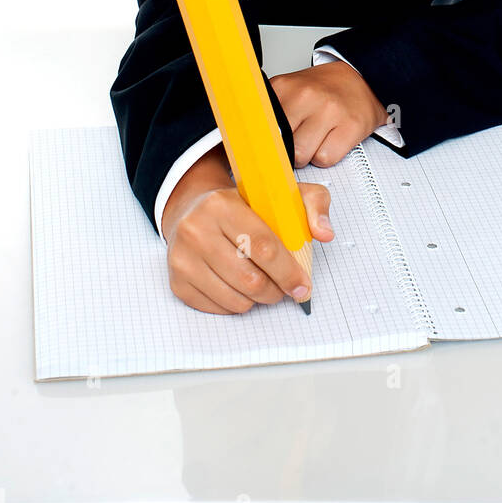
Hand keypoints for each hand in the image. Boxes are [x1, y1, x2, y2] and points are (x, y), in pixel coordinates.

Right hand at [162, 145, 333, 314]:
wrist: (194, 210)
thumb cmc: (241, 206)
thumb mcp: (280, 193)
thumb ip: (312, 204)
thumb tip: (324, 232)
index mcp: (222, 204)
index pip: (263, 246)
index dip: (289, 272)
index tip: (303, 286)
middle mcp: (196, 230)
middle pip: (250, 278)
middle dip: (276, 291)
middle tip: (285, 289)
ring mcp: (182, 258)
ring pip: (234, 298)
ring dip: (258, 300)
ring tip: (263, 286)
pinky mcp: (177, 282)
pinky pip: (217, 308)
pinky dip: (236, 304)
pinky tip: (240, 288)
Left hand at [269, 60, 388, 167]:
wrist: (362, 79)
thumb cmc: (324, 90)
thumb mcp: (291, 91)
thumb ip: (272, 112)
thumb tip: (254, 143)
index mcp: (285, 86)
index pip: (260, 128)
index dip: (264, 142)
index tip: (266, 148)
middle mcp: (306, 95)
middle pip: (281, 144)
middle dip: (288, 150)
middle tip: (298, 139)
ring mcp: (329, 110)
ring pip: (302, 155)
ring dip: (308, 155)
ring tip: (315, 139)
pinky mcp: (350, 126)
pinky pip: (325, 158)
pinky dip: (326, 156)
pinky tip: (331, 140)